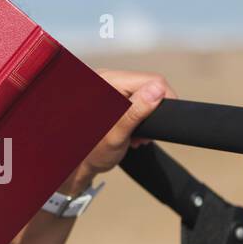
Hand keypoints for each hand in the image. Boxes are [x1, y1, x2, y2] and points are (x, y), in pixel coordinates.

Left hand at [58, 69, 177, 194]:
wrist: (77, 164)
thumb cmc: (90, 152)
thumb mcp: (117, 134)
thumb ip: (136, 111)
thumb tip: (157, 90)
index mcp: (106, 82)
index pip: (150, 80)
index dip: (164, 98)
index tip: (165, 119)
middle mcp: (106, 79)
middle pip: (147, 85)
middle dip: (153, 109)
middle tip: (144, 135)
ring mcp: (108, 86)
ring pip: (143, 93)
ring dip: (146, 115)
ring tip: (137, 137)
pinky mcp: (111, 95)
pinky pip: (134, 98)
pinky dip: (138, 115)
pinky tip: (132, 130)